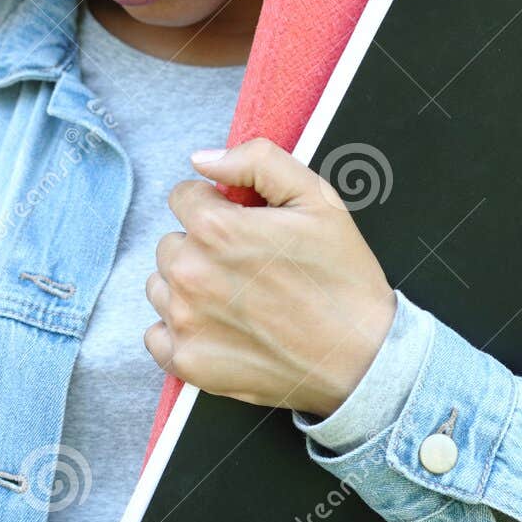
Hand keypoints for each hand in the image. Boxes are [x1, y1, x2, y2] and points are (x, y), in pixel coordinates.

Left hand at [143, 137, 396, 416]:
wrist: (365, 359)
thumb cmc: (343, 278)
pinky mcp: (186, 361)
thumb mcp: (318, 199)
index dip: (216, 206)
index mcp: (215, 229)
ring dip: (187, 288)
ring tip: (238, 300)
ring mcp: (184, 321)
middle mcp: (190, 273)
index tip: (245, 227)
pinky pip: (156, 335)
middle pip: (171, 242)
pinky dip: (180, 333)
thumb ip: (257, 162)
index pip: (183, 197)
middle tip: (248, 267)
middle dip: (201, 247)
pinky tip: (219, 330)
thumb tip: (202, 159)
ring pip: (161, 286)